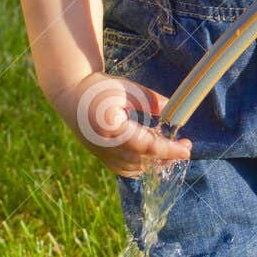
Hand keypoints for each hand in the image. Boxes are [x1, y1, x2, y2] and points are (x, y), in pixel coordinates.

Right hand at [56, 72, 191, 176]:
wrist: (69, 94)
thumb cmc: (98, 87)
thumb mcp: (126, 88)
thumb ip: (150, 100)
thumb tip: (172, 109)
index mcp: (112, 128)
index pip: (146, 145)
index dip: (169, 149)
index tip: (186, 149)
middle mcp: (106, 145)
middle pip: (143, 159)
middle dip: (167, 155)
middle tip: (186, 146)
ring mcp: (102, 153)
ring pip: (135, 167)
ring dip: (156, 162)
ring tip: (171, 149)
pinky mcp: (100, 156)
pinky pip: (124, 169)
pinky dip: (141, 166)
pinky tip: (152, 157)